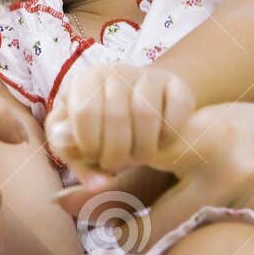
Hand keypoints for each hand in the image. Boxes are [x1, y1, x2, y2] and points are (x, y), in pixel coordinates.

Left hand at [45, 64, 194, 185]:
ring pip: (146, 113)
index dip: (89, 144)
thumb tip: (98, 183)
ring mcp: (147, 75)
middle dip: (115, 153)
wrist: (132, 104)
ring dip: (142, 149)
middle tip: (115, 165)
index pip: (84, 111)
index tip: (93, 157)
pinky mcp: (176, 84)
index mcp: (85, 80)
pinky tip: (160, 144)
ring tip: (137, 158)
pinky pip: (177, 110)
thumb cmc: (98, 128)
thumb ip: (76, 157)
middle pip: (115, 114)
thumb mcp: (77, 141)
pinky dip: (169, 137)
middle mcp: (116, 71)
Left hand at [55, 93, 253, 247]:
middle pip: (150, 226)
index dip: (104, 192)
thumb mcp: (222, 124)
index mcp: (203, 134)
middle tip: (116, 241)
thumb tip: (105, 171)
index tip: (88, 202)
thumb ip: (171, 147)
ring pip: (187, 250)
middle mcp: (225, 168)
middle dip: (125, 240)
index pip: (133, 165)